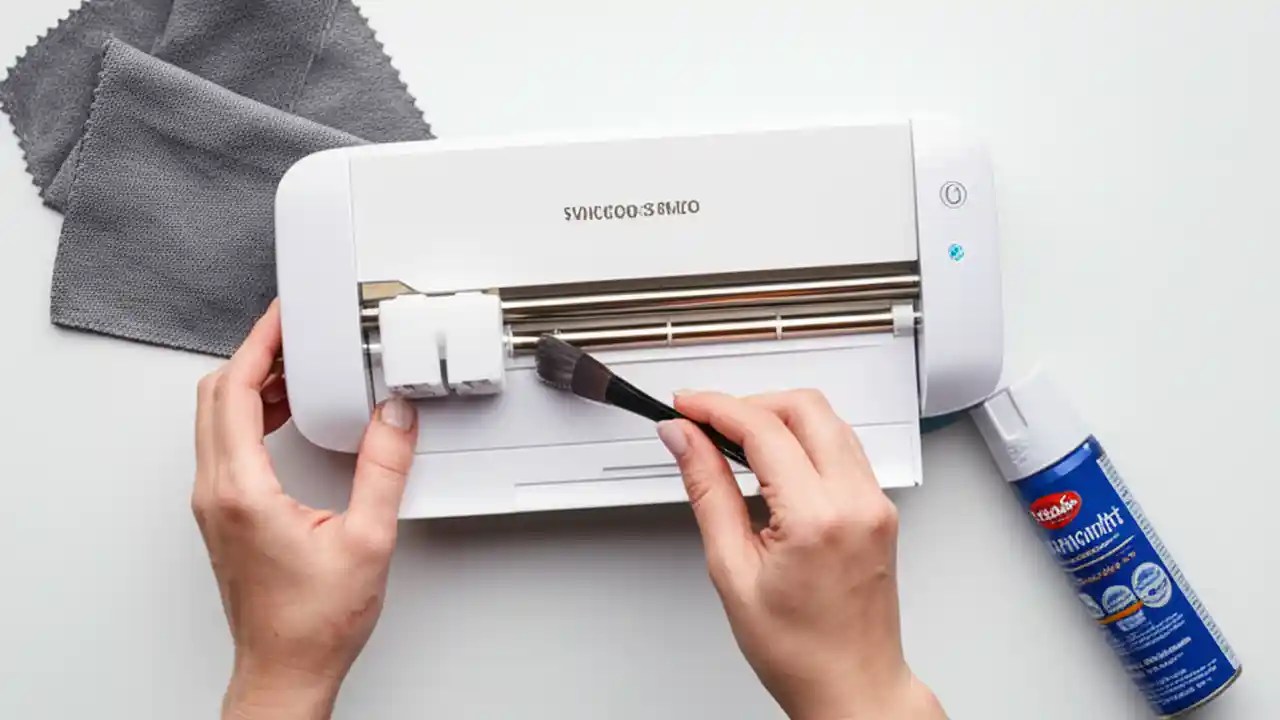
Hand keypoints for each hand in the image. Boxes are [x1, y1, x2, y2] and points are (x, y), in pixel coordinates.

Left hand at [193, 301, 419, 718]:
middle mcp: (216, 492)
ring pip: (216, 419)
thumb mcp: (368, 539)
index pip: (234, 390)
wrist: (286, 668)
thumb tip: (394, 418)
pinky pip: (226, 446)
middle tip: (293, 334)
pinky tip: (289, 415)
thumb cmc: (314, 622)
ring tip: (299, 370)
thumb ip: (383, 469)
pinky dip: (251, 416)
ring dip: (252, 385)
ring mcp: (213, 505)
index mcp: (242, 490)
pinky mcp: (222, 515)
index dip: (258, 344)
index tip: (281, 317)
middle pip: (215, 396)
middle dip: (254, 355)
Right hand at [657, 390, 944, 719]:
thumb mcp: (732, 570)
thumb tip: (685, 442)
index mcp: (817, 519)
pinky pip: (842, 448)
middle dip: (749, 402)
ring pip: (827, 421)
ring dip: (778, 417)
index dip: (716, 407)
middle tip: (707, 420)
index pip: (763, 429)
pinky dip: (804, 440)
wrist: (851, 686)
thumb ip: (707, 492)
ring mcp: (875, 503)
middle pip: (804, 406)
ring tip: (734, 441)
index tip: (686, 406)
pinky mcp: (879, 508)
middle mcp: (856, 502)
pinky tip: (771, 462)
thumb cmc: (799, 650)